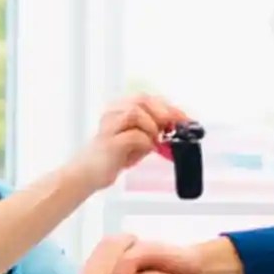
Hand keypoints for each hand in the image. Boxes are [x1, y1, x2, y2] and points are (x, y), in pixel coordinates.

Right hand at [70, 94, 189, 189]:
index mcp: (119, 108)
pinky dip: (146, 141)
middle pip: (141, 99)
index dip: (169, 106)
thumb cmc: (113, 156)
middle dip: (163, 112)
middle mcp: (112, 113)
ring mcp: (109, 126)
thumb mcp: (138, 140)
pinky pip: (133, 135)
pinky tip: (147, 148)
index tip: (185, 118)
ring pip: (135, 112)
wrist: (88, 174)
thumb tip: (175, 127)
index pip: (147, 98)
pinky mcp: (109, 143)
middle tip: (173, 126)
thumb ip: (154, 131)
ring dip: (152, 126)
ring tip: (156, 139)